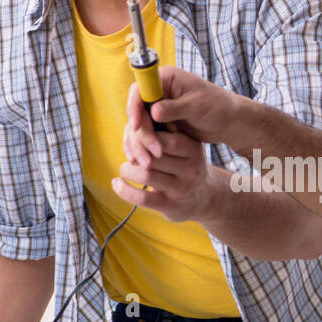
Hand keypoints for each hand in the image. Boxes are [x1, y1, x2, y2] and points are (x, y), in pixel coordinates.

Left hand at [114, 93, 215, 222]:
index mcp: (193, 148)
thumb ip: (163, 130)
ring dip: (128, 170)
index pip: (164, 139)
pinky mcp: (170, 206)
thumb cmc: (184, 164)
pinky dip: (124, 190)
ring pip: (146, 175)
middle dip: (135, 154)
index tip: (135, 137)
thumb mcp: (183, 144)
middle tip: (129, 155)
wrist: (204, 198)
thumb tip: (136, 116)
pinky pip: (142, 197)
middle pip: (153, 157)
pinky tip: (116, 183)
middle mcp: (191, 168)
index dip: (144, 136)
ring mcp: (182, 188)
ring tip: (124, 169)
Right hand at [128, 69, 240, 158]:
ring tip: (148, 164)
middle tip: (152, 153)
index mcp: (166, 78)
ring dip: (141, 144)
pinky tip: (144, 161)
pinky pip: (146, 134)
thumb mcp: (197, 106)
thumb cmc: (217, 106)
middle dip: (141, 133)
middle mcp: (158, 91)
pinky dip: (144, 147)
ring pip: (140, 125)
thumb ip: (175, 108)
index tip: (135, 126)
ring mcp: (158, 107)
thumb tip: (153, 112)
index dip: (134, 108)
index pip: (139, 90)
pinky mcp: (160, 122)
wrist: (228, 121)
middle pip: (137, 111)